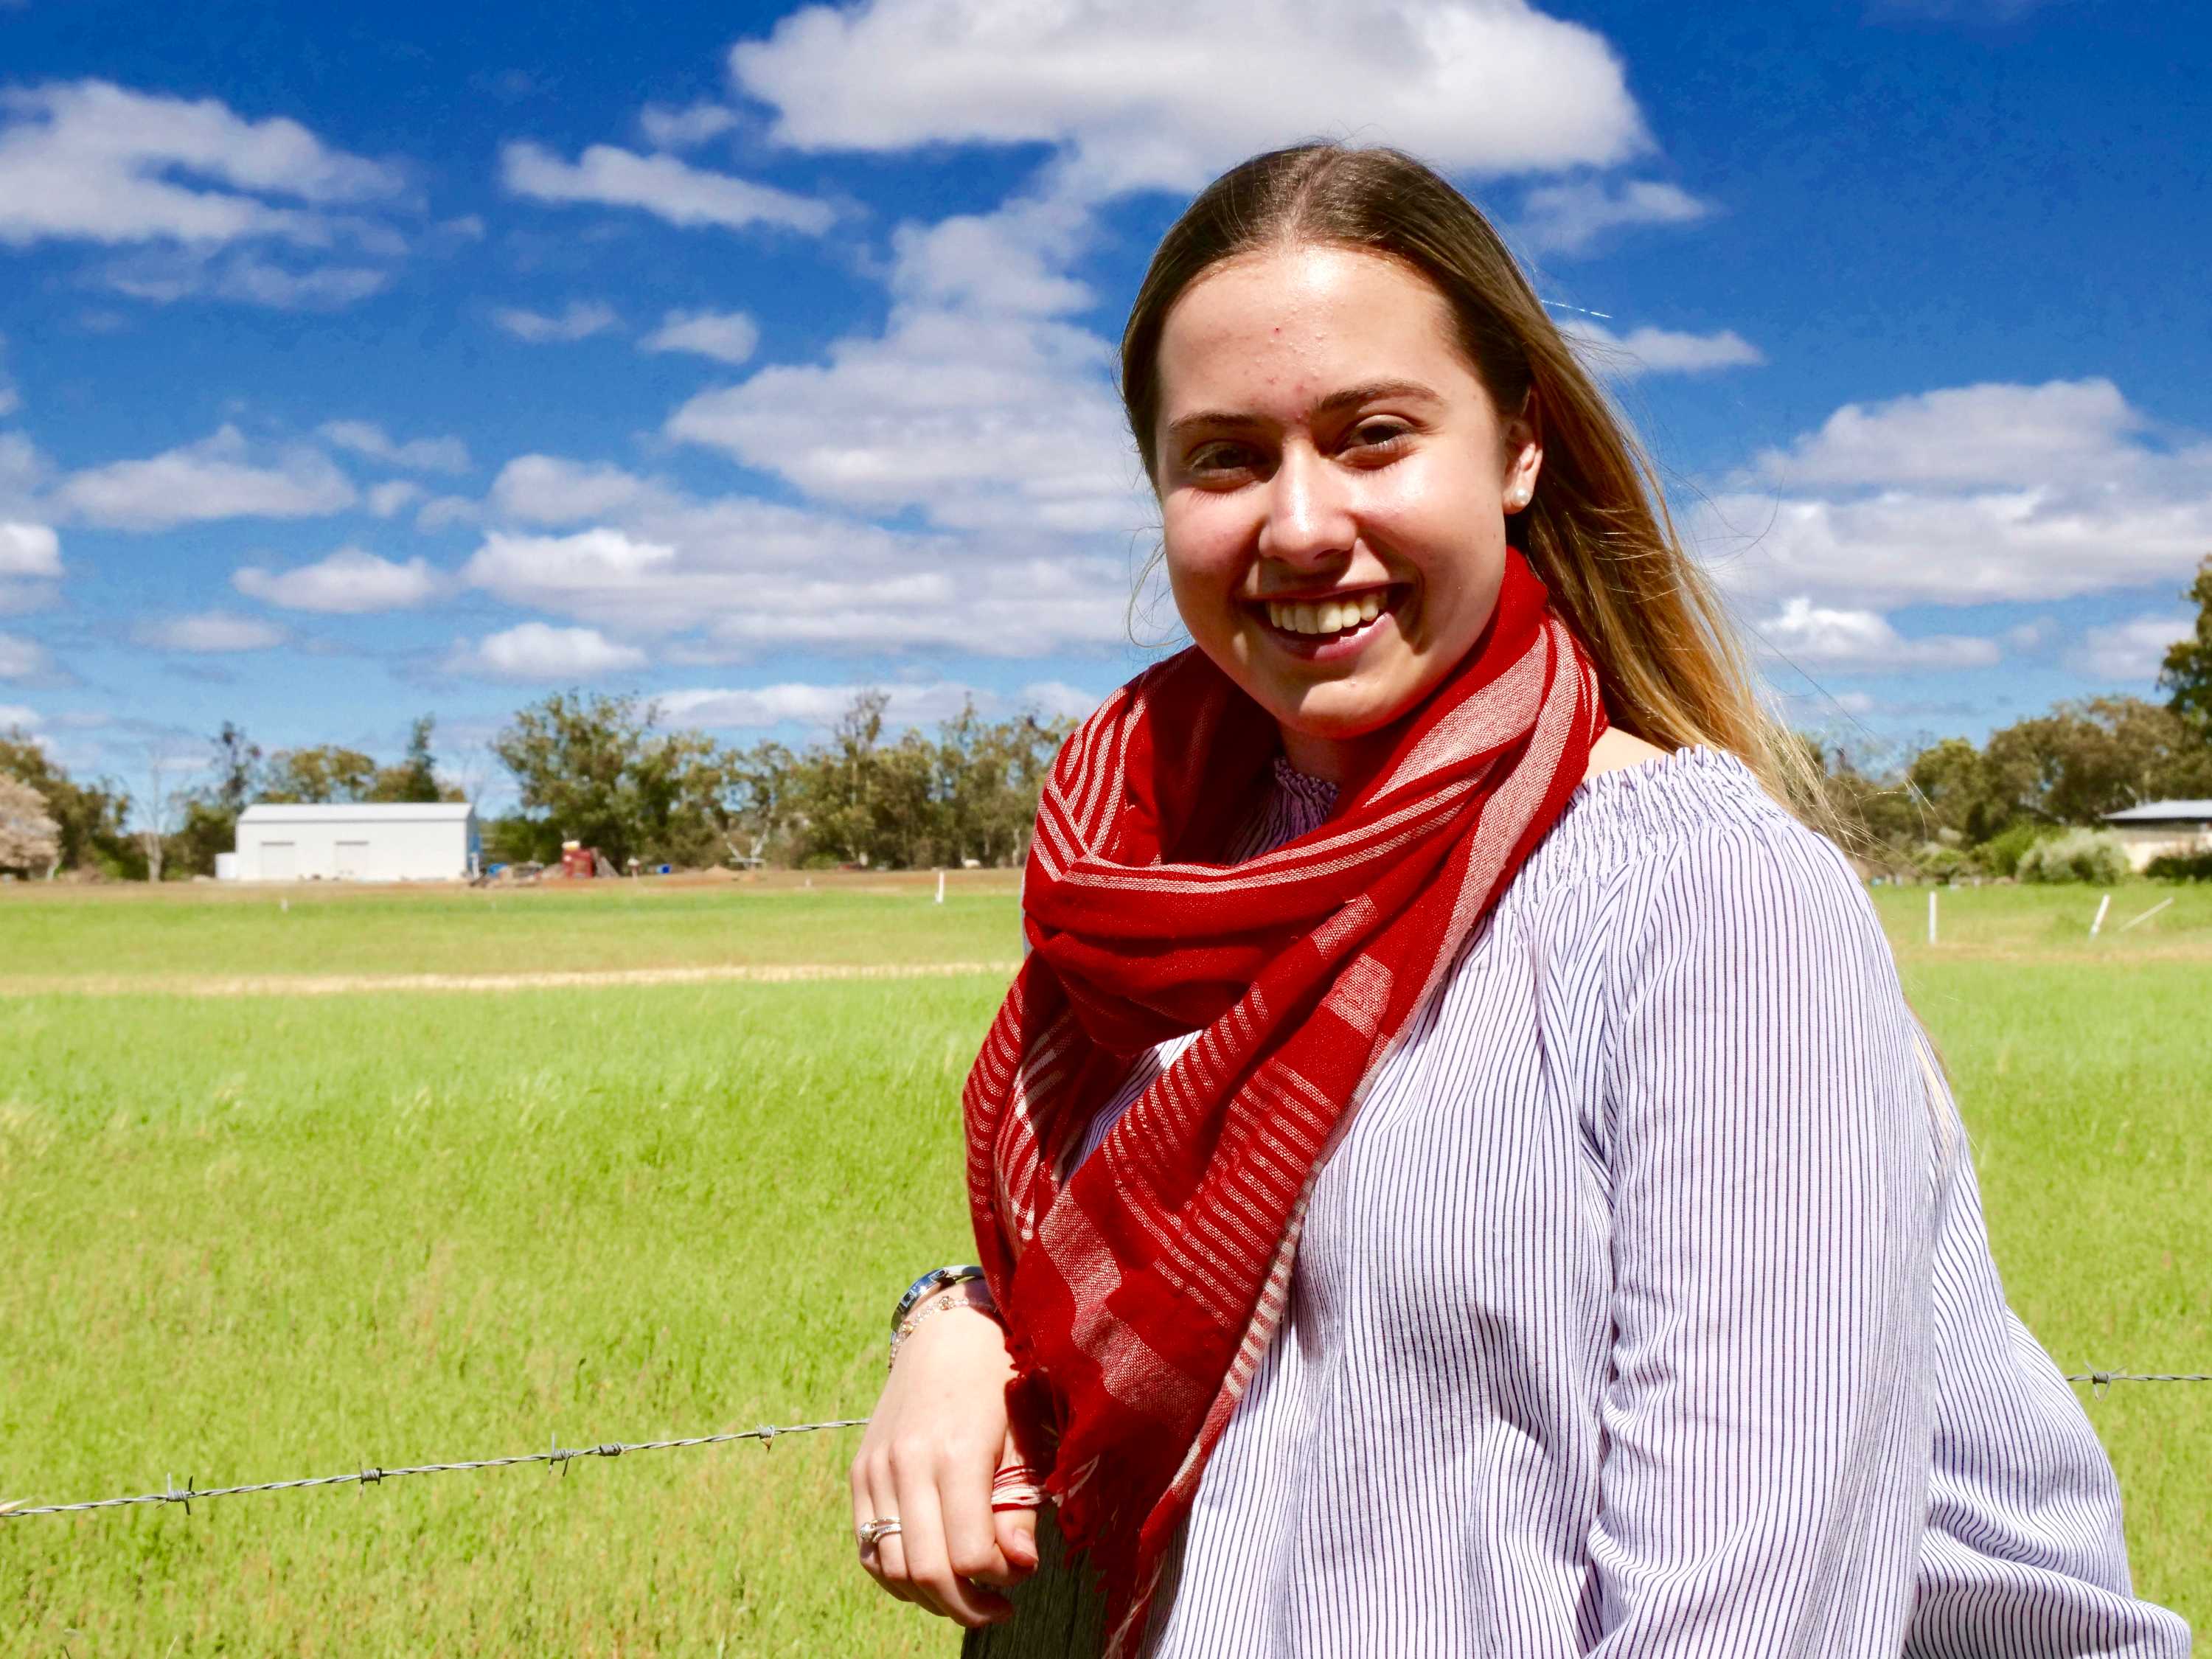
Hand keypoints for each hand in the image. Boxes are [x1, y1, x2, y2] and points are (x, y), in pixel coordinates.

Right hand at [851, 1304, 1040, 1626]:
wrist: (948, 1331)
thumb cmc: (1000, 1383)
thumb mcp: (1024, 1440)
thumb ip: (1019, 1507)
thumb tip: (1020, 1566)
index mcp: (955, 1454)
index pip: (967, 1555)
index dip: (997, 1581)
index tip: (1021, 1574)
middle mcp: (906, 1464)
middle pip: (926, 1571)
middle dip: (965, 1605)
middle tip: (998, 1608)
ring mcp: (876, 1469)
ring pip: (891, 1567)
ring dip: (929, 1598)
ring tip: (967, 1595)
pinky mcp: (860, 1472)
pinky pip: (868, 1546)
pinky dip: (897, 1575)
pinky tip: (931, 1575)